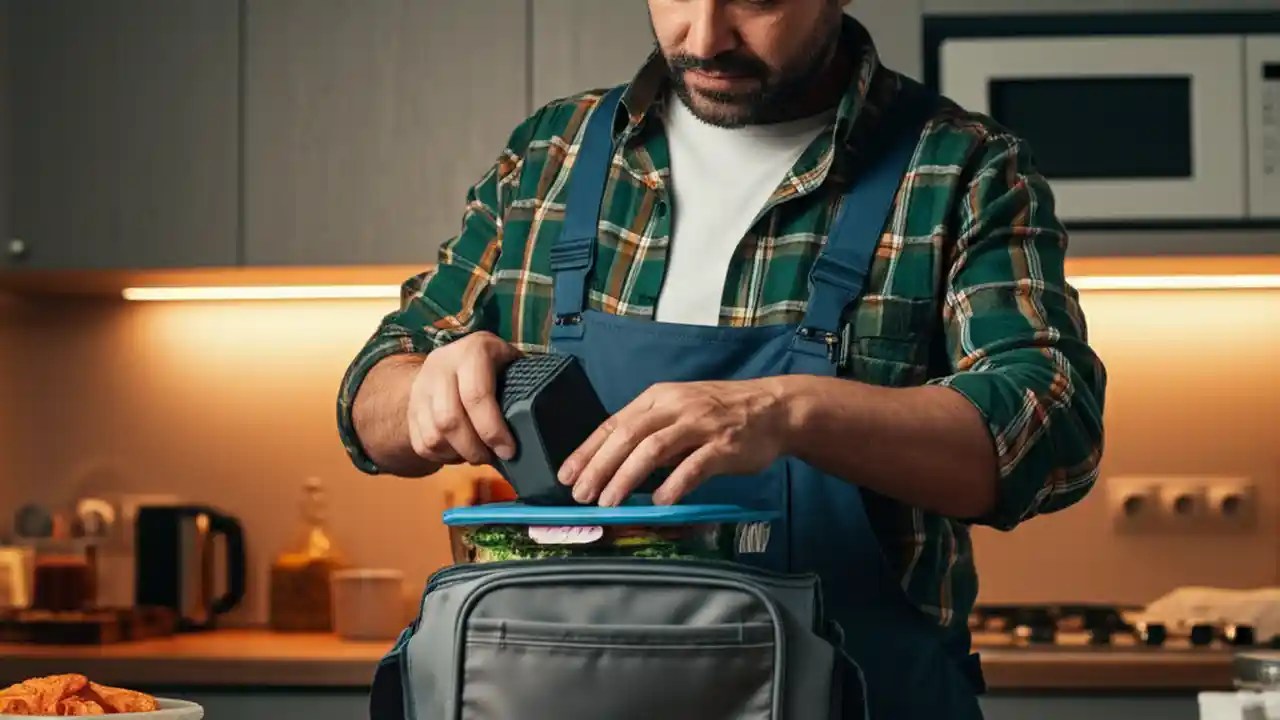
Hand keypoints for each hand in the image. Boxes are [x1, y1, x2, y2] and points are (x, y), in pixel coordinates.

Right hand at [407, 331, 522, 465]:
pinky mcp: (410, 409)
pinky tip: (460, 453)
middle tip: (492, 458)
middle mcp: (441, 364)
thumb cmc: (494, 367)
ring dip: (458, 454)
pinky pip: (422, 444)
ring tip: (478, 456)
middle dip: (474, 448)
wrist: (448, 362)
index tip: (509, 451)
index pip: (476, 395)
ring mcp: (421, 387)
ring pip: (433, 436)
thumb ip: (524, 383)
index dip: (493, 429)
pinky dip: (442, 457)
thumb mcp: (511, 363)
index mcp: (473, 350)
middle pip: (449, 419)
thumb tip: (543, 420)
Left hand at [558, 379, 791, 506]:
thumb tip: (613, 464)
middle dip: (599, 466)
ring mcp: (701, 425)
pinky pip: (694, 466)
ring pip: (653, 449)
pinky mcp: (724, 445)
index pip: (614, 423)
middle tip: (581, 495)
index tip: (566, 475)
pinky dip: (674, 484)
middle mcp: (676, 407)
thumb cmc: (722, 413)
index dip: (587, 450)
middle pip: (628, 435)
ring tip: (609, 502)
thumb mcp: (680, 411)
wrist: (774, 409)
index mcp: (659, 398)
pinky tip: (660, 502)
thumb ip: (651, 432)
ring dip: (626, 477)